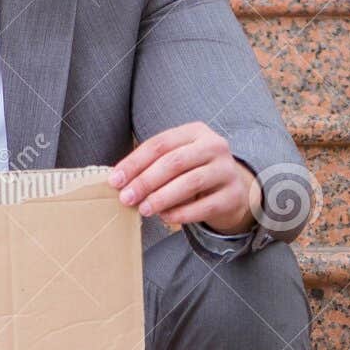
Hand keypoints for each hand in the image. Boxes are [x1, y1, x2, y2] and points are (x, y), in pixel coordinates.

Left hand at [110, 123, 257, 233]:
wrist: (232, 190)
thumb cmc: (195, 172)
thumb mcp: (177, 160)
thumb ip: (152, 165)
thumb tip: (119, 181)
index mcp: (196, 132)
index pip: (160, 144)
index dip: (135, 162)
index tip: (115, 180)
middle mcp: (214, 146)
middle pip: (174, 162)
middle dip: (146, 181)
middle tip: (126, 198)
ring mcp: (227, 170)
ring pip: (190, 183)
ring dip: (162, 197)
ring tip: (143, 209)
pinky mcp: (233, 195)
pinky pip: (204, 206)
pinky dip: (181, 213)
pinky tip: (165, 217)